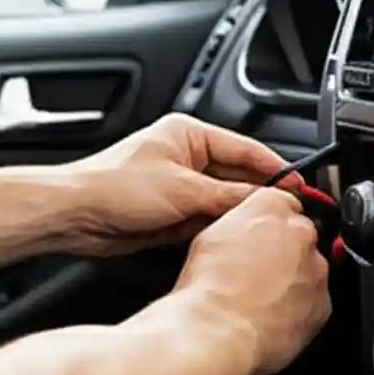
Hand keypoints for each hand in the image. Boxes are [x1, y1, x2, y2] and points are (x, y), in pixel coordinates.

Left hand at [63, 113, 302, 255]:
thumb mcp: (183, 190)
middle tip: (287, 214)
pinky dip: (218, 229)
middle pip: (236, 177)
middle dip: (258, 196)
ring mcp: (178, 186)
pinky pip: (206, 221)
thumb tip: (265, 201)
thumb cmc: (113, 187)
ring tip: (263, 230)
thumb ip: (228, 197)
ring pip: (222, 202)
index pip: (245, 149)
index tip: (299, 187)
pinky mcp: (171, 214)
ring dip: (237, 216)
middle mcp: (185, 157)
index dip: (274, 169)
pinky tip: (232, 239)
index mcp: (188, 135)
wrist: (75, 216)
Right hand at [174, 187, 330, 374]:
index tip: (261, 236)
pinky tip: (271, 316)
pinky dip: (299, 307)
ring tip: (260, 299)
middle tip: (256, 272)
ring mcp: (315, 269)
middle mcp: (299, 233)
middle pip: (299, 235)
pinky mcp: (323, 304)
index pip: (282, 202)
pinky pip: (314, 301)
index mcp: (270, 207)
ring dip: (292, 279)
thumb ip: (240, 225)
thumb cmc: (207, 288)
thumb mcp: (211, 237)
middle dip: (284, 251)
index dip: (269, 223)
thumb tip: (245, 232)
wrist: (217, 333)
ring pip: (308, 269)